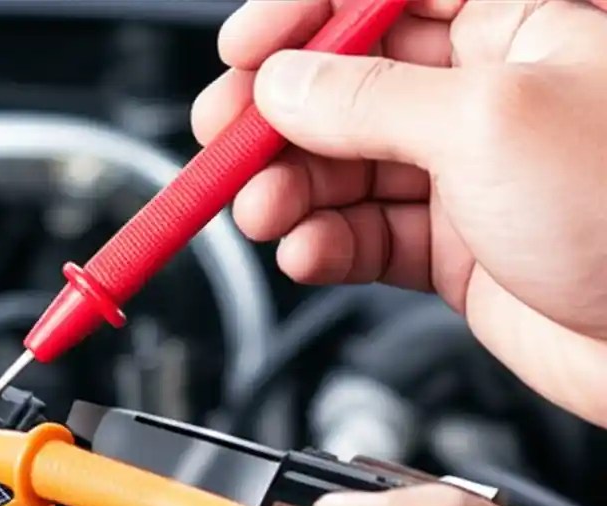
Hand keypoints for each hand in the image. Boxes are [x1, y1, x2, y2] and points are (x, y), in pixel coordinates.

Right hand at [192, 0, 606, 426]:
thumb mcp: (486, 123)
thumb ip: (367, 101)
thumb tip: (283, 85)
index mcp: (512, 28)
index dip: (303, 16)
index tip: (242, 49)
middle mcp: (482, 96)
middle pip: (346, 85)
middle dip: (276, 114)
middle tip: (225, 140)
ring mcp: (465, 176)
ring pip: (342, 167)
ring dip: (288, 189)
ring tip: (260, 210)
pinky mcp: (452, 251)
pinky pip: (361, 237)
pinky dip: (321, 244)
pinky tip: (305, 251)